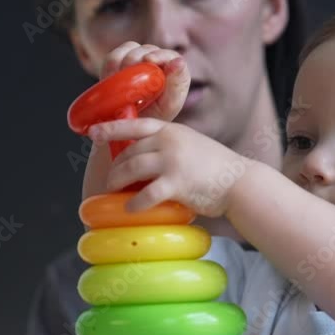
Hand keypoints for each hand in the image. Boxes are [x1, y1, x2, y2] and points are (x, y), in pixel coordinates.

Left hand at [89, 118, 259, 217]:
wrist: (241, 182)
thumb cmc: (217, 168)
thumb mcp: (193, 144)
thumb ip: (171, 146)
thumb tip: (148, 158)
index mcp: (172, 130)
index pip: (135, 124)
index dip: (111, 128)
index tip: (93, 133)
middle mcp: (170, 141)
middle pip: (130, 151)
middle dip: (115, 166)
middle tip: (110, 179)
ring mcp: (173, 161)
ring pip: (132, 168)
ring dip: (118, 182)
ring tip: (113, 192)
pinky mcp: (177, 183)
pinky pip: (146, 194)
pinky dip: (135, 204)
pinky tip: (130, 210)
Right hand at [100, 41, 189, 122]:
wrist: (132, 128)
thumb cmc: (155, 117)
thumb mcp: (169, 105)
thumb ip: (177, 83)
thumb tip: (179, 61)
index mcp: (173, 71)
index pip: (170, 55)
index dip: (159, 54)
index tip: (149, 60)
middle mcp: (156, 62)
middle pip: (147, 49)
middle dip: (137, 60)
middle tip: (130, 78)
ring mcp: (138, 61)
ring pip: (130, 49)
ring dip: (123, 63)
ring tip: (121, 82)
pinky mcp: (119, 64)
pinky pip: (113, 57)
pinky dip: (111, 66)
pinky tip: (111, 79)